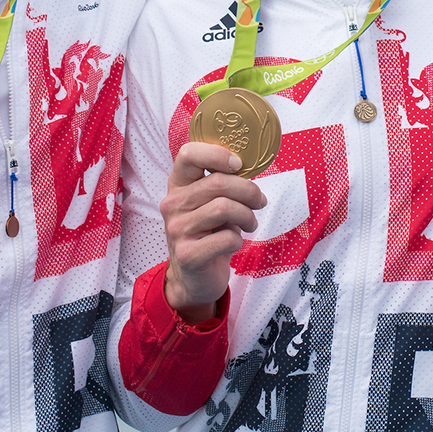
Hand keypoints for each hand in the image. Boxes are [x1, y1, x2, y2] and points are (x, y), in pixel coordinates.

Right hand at [161, 142, 267, 321]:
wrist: (193, 278)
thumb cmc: (209, 233)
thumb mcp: (211, 203)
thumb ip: (222, 183)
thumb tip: (248, 166)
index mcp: (178, 185)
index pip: (188, 154)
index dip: (217, 153)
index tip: (238, 164)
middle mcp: (172, 204)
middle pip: (218, 182)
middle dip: (249, 191)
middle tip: (260, 201)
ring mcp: (177, 229)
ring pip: (224, 208)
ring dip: (247, 216)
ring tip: (250, 223)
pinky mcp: (187, 254)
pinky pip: (227, 238)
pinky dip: (239, 240)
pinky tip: (234, 242)